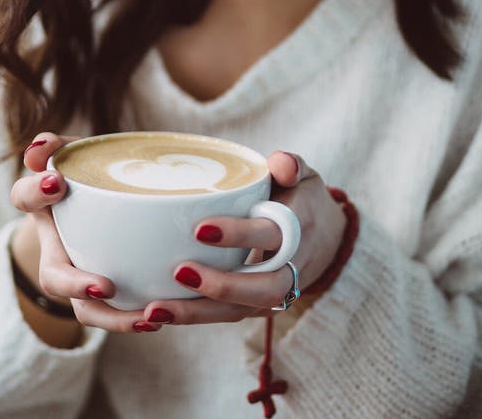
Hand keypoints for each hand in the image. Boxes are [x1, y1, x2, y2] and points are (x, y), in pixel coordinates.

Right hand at [10, 133, 164, 332]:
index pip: (25, 198)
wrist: (108, 204)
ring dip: (112, 317)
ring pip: (84, 309)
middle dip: (75, 285)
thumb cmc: (87, 173)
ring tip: (147, 315)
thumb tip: (41, 145)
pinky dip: (133, 318)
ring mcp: (77, 275)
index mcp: (44, 208)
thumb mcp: (75, 153)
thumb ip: (59, 146)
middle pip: (52, 277)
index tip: (58, 183)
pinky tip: (160, 316)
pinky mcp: (103, 294)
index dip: (36, 192)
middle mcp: (56, 248)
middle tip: (105, 285)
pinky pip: (112, 315)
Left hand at [139, 152, 346, 326]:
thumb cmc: (302, 198)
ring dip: (198, 313)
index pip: (270, 235)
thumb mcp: (303, 175)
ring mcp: (275, 291)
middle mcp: (291, 267)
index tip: (200, 229)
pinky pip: (227, 316)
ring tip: (156, 309)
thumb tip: (280, 163)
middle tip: (180, 272)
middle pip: (262, 288)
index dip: (238, 234)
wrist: (325, 237)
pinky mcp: (255, 304)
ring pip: (241, 311)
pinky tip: (158, 314)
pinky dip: (194, 317)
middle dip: (221, 285)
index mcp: (299, 229)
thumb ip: (290, 165)